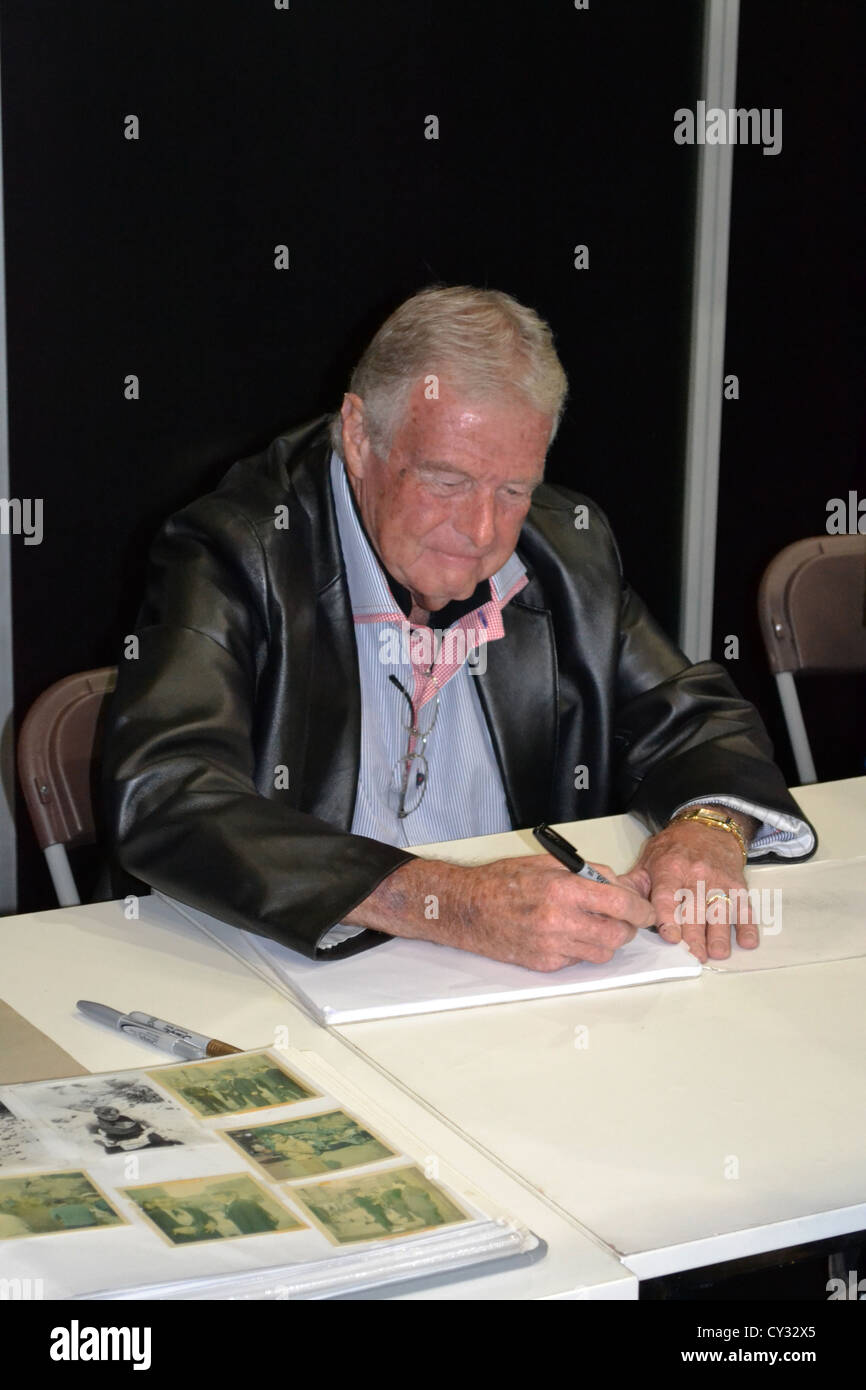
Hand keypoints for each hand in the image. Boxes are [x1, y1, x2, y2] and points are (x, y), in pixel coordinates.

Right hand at [347, 854, 656, 971]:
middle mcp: (558, 921)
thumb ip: (589, 872)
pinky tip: (571, 934)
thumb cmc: (503, 881)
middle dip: (628, 926)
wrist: (466, 908)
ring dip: (608, 939)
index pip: (620, 904)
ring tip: (596, 924)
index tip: (646, 909)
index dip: (641, 908)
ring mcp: (551, 947)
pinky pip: (579, 961)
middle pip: (617, 934)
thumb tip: (622, 884)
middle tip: (624, 917)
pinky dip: (584, 949)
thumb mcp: (548, 863)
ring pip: (602, 952)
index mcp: (562, 889)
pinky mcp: (543, 964)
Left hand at [618, 821, 755, 962]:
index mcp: (670, 869)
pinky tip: (747, 941)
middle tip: (694, 957)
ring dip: (720, 935)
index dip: (668, 917)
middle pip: (695, 910)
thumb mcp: (649, 860)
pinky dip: (747, 925)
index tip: (670, 937)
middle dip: (695, 936)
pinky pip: (744, 906)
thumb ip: (635, 885)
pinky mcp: (737, 885)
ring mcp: (719, 880)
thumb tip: (616, 906)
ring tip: (717, 953)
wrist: (708, 826)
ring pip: (720, 911)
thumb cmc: (675, 848)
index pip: (668, 896)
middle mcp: (696, 875)